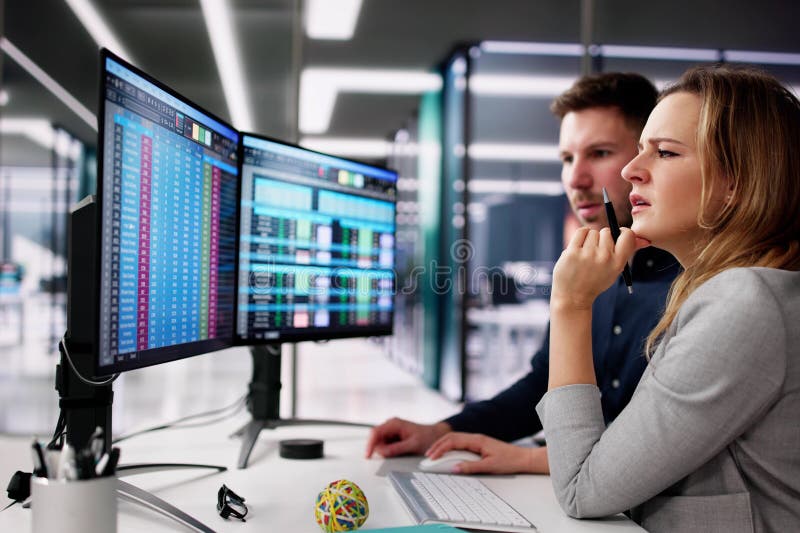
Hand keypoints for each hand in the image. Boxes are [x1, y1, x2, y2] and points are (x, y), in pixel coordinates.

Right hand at [365, 418, 450, 457]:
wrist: (436, 436)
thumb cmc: (427, 437)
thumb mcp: (412, 445)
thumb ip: (396, 449)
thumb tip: (382, 452)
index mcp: (394, 424)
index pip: (375, 432)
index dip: (370, 444)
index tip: (368, 455)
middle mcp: (391, 426)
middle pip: (376, 439)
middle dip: (379, 449)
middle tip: (390, 456)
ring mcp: (391, 432)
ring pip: (379, 443)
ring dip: (385, 451)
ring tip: (400, 453)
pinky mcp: (393, 438)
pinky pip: (385, 446)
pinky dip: (388, 451)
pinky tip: (399, 453)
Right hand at [426, 432, 549, 474]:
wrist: (522, 458)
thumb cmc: (509, 460)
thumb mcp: (489, 466)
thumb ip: (471, 467)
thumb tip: (454, 468)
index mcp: (477, 440)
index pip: (453, 441)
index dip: (440, 449)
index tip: (432, 458)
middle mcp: (475, 438)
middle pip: (451, 437)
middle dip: (438, 446)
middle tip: (428, 456)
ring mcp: (477, 440)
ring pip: (455, 439)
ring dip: (443, 446)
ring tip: (434, 455)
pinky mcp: (478, 445)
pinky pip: (460, 443)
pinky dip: (450, 447)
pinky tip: (447, 454)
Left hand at [551, 227, 647, 309]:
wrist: (573, 297)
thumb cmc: (596, 281)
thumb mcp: (615, 270)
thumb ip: (628, 252)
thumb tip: (645, 240)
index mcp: (618, 262)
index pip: (628, 235)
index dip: (623, 231)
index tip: (617, 235)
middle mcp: (604, 257)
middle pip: (607, 232)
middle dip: (602, 239)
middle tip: (596, 253)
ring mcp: (588, 254)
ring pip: (593, 232)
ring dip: (590, 239)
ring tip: (586, 254)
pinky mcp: (572, 252)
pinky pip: (581, 231)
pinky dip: (581, 236)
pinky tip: (579, 247)